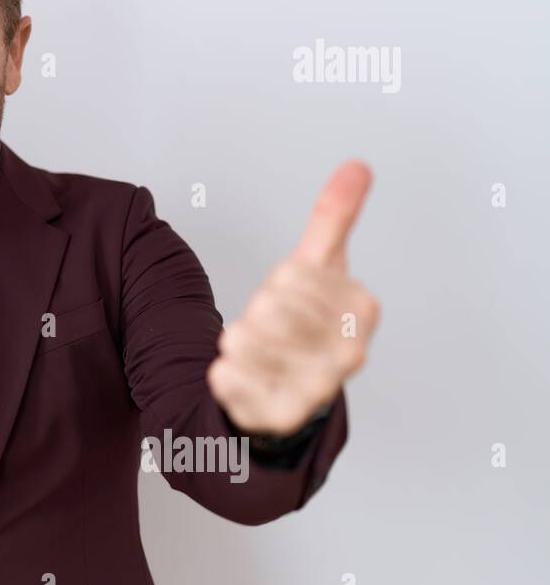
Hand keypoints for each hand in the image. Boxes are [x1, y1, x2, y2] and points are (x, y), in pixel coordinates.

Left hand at [207, 161, 379, 436]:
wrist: (293, 389)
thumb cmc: (307, 322)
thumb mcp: (321, 266)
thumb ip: (334, 217)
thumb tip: (357, 166)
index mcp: (362, 310)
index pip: (291, 273)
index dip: (279, 282)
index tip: (292, 298)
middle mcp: (350, 354)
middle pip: (266, 307)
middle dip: (257, 313)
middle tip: (273, 329)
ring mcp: (318, 390)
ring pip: (241, 340)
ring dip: (237, 342)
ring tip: (259, 353)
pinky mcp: (281, 418)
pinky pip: (225, 378)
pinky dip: (223, 374)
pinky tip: (244, 379)